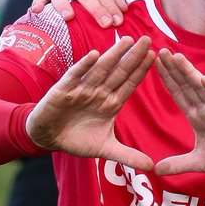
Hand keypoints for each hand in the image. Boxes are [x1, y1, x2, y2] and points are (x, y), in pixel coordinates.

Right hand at [26, 35, 155, 169]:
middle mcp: (98, 92)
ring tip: (127, 41)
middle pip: (119, 72)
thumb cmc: (77, 139)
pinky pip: (75, 76)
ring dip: (113, 56)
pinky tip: (94, 55)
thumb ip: (128, 155)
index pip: (130, 83)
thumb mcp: (105, 149)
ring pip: (101, 70)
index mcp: (111, 102)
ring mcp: (81, 89)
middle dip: (133, 56)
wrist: (47, 138)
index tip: (157, 56)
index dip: (142, 71)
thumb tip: (152, 166)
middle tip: (149, 38)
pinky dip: (83, 66)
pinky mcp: (63, 91)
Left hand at [153, 48, 204, 176]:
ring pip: (203, 88)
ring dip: (190, 73)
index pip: (179, 94)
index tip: (153, 63)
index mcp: (198, 116)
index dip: (167, 79)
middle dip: (174, 69)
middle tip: (160, 51)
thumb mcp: (201, 162)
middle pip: (188, 85)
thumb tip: (155, 169)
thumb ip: (179, 164)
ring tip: (177, 58)